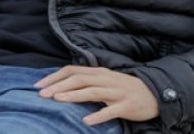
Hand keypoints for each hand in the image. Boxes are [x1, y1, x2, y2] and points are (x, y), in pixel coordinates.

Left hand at [35, 66, 159, 125]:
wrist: (155, 94)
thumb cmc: (124, 88)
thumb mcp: (105, 79)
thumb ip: (87, 80)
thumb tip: (62, 83)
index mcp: (98, 72)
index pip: (72, 70)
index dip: (54, 76)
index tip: (38, 85)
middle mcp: (105, 79)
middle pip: (78, 79)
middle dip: (58, 86)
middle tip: (42, 94)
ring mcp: (116, 92)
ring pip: (91, 92)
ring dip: (73, 95)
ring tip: (57, 100)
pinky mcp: (126, 106)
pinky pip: (110, 111)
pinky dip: (97, 116)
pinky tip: (86, 121)